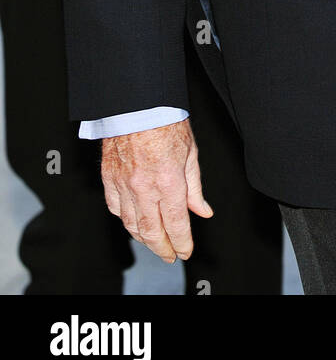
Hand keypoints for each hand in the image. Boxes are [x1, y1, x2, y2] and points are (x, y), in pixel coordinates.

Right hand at [101, 118, 212, 262]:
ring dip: (144, 239)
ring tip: (154, 243)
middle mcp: (145, 187)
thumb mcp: (190, 153)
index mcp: (169, 181)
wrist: (137, 103)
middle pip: (153, 231)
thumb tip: (202, 211)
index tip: (186, 251)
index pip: (177, 224)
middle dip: (163, 248)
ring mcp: (124, 184)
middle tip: (170, 256)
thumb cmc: (165, 121)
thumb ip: (195, 187)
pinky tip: (133, 223)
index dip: (182, 243)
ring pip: (132, 224)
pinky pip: (114, 208)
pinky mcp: (109, 177)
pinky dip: (124, 219)